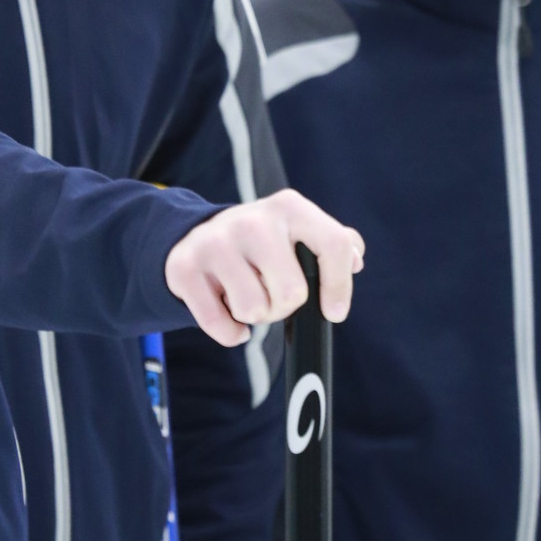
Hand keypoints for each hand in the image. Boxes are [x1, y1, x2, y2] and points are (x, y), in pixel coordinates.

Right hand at [164, 189, 362, 345]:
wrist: (196, 235)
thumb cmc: (263, 243)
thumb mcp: (298, 230)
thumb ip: (333, 242)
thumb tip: (355, 260)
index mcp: (288, 208)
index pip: (333, 245)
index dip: (340, 286)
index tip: (334, 312)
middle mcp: (251, 220)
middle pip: (292, 293)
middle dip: (284, 305)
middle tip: (272, 292)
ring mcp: (215, 242)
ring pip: (254, 311)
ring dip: (255, 316)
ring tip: (247, 294)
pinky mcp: (185, 268)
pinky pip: (221, 326)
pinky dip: (230, 332)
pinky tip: (227, 311)